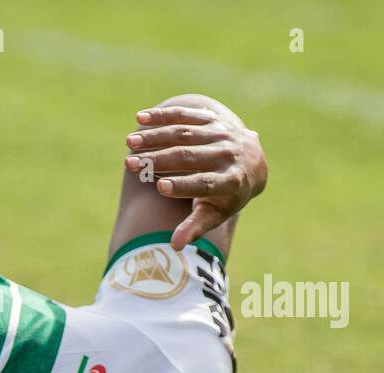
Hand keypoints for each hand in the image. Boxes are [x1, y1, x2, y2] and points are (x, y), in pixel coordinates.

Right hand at [123, 104, 266, 249]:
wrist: (253, 163)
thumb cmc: (227, 196)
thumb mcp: (216, 213)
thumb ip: (196, 228)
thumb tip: (174, 246)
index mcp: (230, 182)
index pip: (205, 183)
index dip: (183, 186)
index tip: (160, 188)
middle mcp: (227, 155)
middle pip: (190, 156)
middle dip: (158, 160)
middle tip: (130, 165)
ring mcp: (220, 134)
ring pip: (184, 134)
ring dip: (155, 137)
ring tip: (130, 143)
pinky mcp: (211, 119)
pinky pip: (185, 116)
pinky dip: (162, 116)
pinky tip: (140, 118)